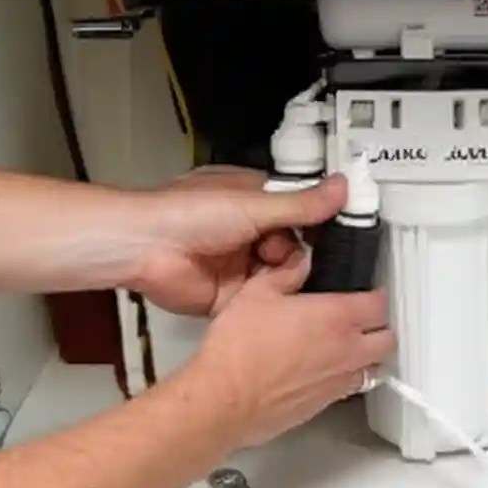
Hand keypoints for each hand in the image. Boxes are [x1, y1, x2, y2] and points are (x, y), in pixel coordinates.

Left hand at [126, 167, 346, 315]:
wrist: (144, 248)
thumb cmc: (187, 214)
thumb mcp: (254, 204)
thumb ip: (301, 204)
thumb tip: (342, 188)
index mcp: (253, 201)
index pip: (299, 210)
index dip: (318, 220)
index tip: (342, 229)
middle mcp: (249, 232)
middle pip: (295, 245)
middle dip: (300, 250)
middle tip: (296, 251)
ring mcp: (241, 264)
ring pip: (283, 274)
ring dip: (286, 273)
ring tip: (278, 268)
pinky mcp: (232, 295)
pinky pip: (264, 299)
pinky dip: (272, 297)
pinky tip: (277, 293)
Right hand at [184, 250, 396, 447]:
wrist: (225, 399)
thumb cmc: (238, 351)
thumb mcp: (256, 293)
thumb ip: (284, 275)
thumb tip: (296, 265)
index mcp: (335, 317)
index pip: (379, 303)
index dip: (375, 294)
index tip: (366, 291)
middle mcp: (346, 350)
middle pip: (388, 338)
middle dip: (380, 326)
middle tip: (363, 318)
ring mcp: (339, 381)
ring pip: (375, 367)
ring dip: (369, 356)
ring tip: (351, 346)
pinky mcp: (326, 404)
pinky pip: (352, 388)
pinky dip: (348, 378)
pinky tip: (328, 370)